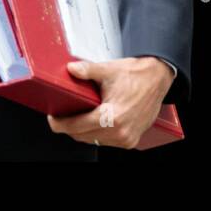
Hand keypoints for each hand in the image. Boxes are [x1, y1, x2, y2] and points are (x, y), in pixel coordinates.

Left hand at [46, 56, 175, 148]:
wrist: (157, 79)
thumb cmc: (136, 75)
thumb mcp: (108, 70)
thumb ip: (87, 70)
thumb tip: (71, 69)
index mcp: (113, 116)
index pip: (77, 126)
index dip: (60, 124)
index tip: (53, 119)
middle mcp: (120, 131)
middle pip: (83, 136)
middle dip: (69, 127)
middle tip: (61, 115)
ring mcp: (127, 138)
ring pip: (94, 140)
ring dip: (83, 131)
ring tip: (76, 116)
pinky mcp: (131, 140)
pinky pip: (106, 141)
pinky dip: (97, 133)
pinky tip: (93, 121)